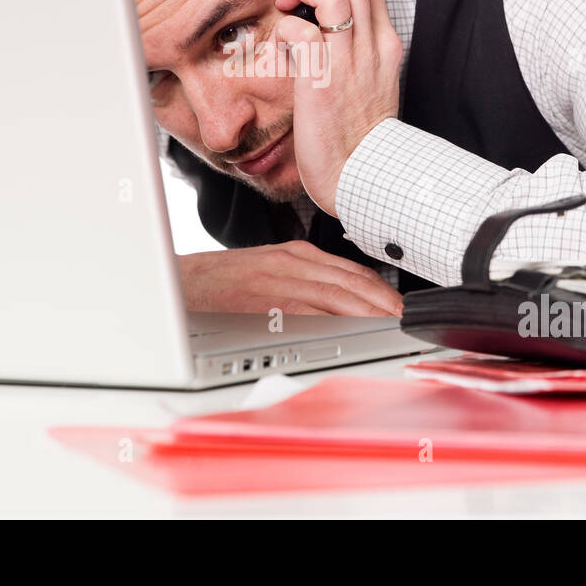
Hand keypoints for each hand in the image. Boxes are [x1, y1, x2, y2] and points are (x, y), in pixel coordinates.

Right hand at [177, 241, 403, 316]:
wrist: (179, 283)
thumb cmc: (216, 283)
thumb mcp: (263, 269)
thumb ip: (297, 279)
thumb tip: (330, 301)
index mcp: (293, 254)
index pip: (349, 270)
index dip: (379, 289)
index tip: (397, 306)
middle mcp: (292, 262)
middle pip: (352, 281)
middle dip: (384, 301)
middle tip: (406, 319)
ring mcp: (281, 280)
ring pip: (339, 295)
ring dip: (371, 312)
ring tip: (393, 327)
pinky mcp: (268, 301)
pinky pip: (313, 311)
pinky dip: (339, 321)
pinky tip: (357, 332)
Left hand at [274, 0, 402, 215]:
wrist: (363, 178)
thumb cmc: (357, 136)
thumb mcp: (363, 82)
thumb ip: (347, 48)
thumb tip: (314, 23)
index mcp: (384, 45)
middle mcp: (372, 47)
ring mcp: (351, 62)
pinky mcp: (324, 82)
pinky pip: (302, 34)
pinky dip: (287, 28)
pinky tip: (282, 40)